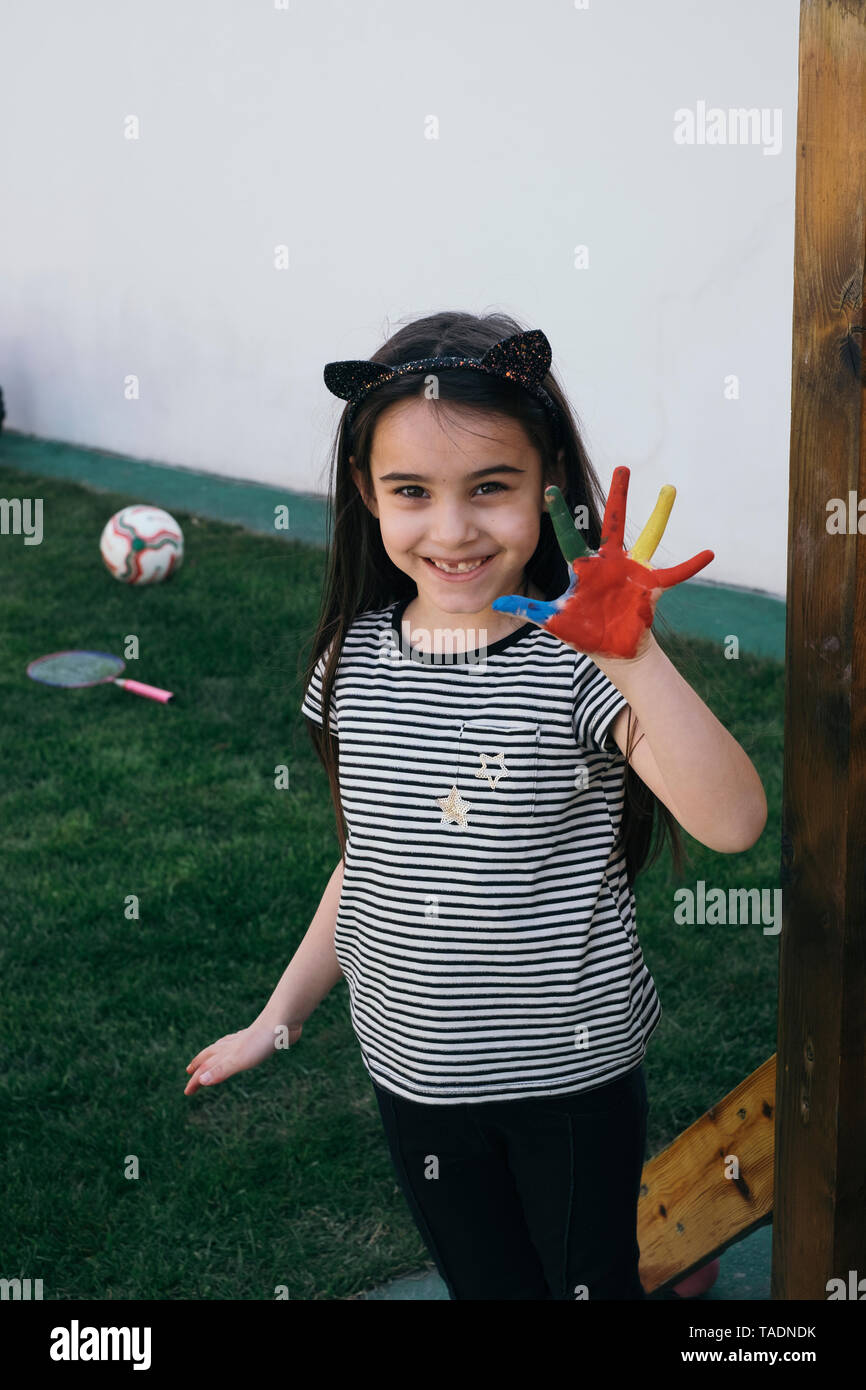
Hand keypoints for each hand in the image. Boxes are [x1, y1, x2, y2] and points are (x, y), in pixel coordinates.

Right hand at [183, 1020, 302, 1094]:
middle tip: (190, 1070)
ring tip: (211, 1057)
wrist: (282, 1022)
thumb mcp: (239, 1060)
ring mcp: (244, 1041)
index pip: (205, 1068)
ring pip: (223, 1048)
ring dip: (214, 1055)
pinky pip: (238, 1044)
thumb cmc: (261, 1042)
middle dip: (199, 1064)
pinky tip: (239, 1046)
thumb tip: (200, 1081)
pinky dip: (232, 1047)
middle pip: (210, 1055)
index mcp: (226, 1052)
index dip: (195, 1081)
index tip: (187, 1092)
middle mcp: (232, 1045)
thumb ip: (221, 1070)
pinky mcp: (257, 1040)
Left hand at [491, 466, 713, 660]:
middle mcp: (609, 561)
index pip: (568, 535)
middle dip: (617, 495)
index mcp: (584, 566)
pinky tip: (709, 552)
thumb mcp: (553, 620)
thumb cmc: (583, 631)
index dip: (558, 514)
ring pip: (648, 535)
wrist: (612, 649)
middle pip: (612, 521)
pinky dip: (691, 565)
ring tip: (669, 488)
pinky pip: (674, 574)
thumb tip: (496, 602)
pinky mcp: (650, 586)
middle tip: (622, 466)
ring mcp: (632, 570)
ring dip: (660, 514)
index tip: (549, 488)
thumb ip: (528, 609)